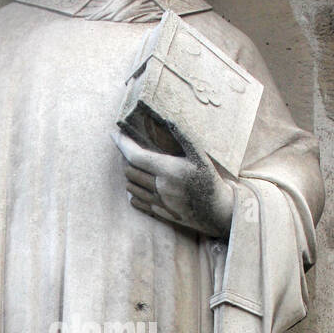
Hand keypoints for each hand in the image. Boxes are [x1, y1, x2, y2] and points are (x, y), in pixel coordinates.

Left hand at [113, 129, 233, 237]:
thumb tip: (168, 119)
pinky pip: (137, 202)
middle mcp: (160, 187)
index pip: (135, 156)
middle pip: (129, 171)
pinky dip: (133, 191)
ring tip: (132, 164)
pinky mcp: (160, 213)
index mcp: (168, 170)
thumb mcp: (201, 156)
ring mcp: (159, 202)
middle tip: (127, 147)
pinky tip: (139, 184)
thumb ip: (184, 137)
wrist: (219, 212)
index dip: (122, 143)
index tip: (114, 133)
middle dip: (124, 157)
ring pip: (131, 187)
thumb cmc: (211, 181)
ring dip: (128, 174)